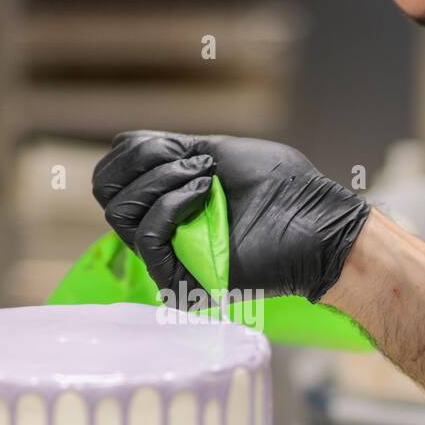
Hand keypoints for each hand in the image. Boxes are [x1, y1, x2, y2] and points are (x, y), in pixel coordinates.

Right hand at [91, 130, 370, 301]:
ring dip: (160, 182)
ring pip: (120, 214)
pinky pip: (147, 237)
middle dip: (141, 163)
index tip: (178, 147)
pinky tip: (205, 195)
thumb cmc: (283, 187)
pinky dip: (172, 206)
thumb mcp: (218, 150)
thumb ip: (168, 149)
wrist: (318, 221)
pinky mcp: (181, 278)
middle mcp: (162, 227)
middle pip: (106, 193)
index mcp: (167, 198)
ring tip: (205, 179)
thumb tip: (124, 150)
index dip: (132, 152)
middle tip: (191, 162)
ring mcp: (170, 254)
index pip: (112, 174)